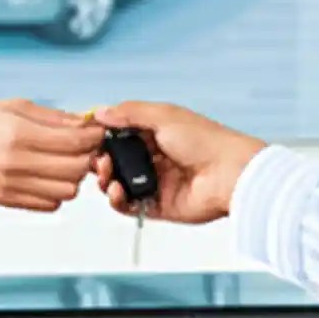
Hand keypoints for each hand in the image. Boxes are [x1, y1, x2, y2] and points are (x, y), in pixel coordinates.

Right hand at [0, 99, 103, 211]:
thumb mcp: (14, 106)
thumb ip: (52, 117)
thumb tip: (83, 123)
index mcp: (20, 134)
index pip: (74, 141)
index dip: (93, 136)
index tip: (96, 131)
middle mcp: (18, 163)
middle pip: (76, 168)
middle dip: (86, 155)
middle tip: (81, 146)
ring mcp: (14, 185)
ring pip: (68, 191)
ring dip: (73, 176)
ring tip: (62, 162)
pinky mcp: (11, 200)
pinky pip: (51, 204)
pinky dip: (57, 192)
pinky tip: (47, 176)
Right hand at [91, 102, 264, 223]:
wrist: (231, 173)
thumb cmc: (206, 140)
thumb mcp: (164, 115)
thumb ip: (130, 113)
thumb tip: (101, 111)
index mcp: (157, 132)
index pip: (120, 133)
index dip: (103, 136)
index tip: (88, 136)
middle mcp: (155, 157)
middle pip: (116, 160)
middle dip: (101, 159)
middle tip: (97, 159)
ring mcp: (156, 182)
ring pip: (118, 183)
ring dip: (106, 179)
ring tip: (106, 174)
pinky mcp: (158, 205)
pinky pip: (129, 205)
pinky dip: (117, 200)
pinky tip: (116, 192)